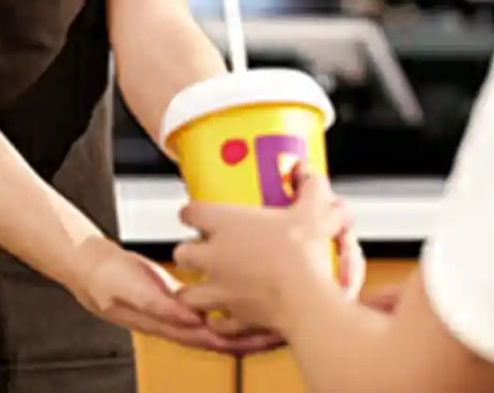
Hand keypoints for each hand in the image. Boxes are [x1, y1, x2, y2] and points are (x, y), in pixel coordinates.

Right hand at [69, 238, 280, 354]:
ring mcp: (181, 314)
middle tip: (284, 332)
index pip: (213, 339)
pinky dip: (232, 307)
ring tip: (275, 319)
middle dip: (255, 338)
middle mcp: (178, 323)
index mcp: (169, 323)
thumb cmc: (106, 280)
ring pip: (222, 325)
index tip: (265, 338)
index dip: (241, 341)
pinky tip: (248, 298)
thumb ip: (159, 303)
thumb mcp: (130, 289)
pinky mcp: (181, 301)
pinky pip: (212, 308)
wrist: (91, 268)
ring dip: (248, 324)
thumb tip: (189, 316)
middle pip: (225, 338)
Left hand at [173, 163, 356, 332]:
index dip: (192, 213)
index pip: (190, 213)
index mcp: (226, 225)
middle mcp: (214, 256)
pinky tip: (227, 316)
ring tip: (206, 289)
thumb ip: (309, 188)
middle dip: (189, 253)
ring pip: (187, 292)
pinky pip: (215, 321)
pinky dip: (219, 320)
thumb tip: (308, 171)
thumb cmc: (303, 253)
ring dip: (194, 291)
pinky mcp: (231, 315)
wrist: (305, 300)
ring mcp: (219, 289)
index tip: (197, 214)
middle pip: (181, 252)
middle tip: (203, 252)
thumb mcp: (312, 212)